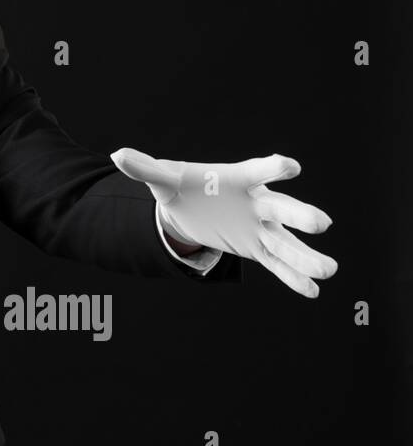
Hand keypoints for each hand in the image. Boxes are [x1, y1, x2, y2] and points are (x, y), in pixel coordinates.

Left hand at [110, 147, 337, 297]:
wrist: (192, 206)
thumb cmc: (185, 186)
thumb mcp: (164, 179)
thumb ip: (145, 168)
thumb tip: (117, 155)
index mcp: (238, 179)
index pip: (258, 171)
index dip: (273, 168)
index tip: (291, 166)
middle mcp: (256, 203)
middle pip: (282, 208)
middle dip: (300, 216)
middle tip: (322, 223)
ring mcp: (259, 228)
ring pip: (285, 242)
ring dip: (306, 256)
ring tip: (329, 270)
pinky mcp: (256, 248)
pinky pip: (277, 264)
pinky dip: (293, 277)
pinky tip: (312, 290)